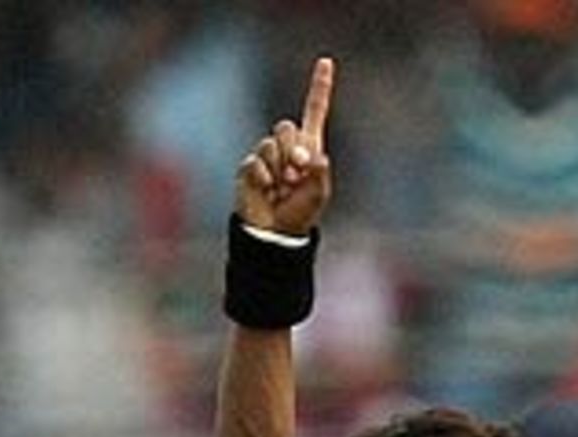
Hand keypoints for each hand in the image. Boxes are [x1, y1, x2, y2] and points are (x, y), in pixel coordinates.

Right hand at [235, 54, 333, 237]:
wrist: (275, 233)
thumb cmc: (300, 214)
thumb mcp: (318, 193)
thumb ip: (320, 171)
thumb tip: (312, 155)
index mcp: (309, 148)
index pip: (314, 111)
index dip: (320, 87)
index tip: (327, 62)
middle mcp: (287, 147)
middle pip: (286, 127)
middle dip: (294, 150)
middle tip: (297, 173)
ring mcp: (267, 156)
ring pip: (270, 144)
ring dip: (279, 168)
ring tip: (282, 189)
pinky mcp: (250, 167)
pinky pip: (256, 161)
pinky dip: (265, 177)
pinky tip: (268, 191)